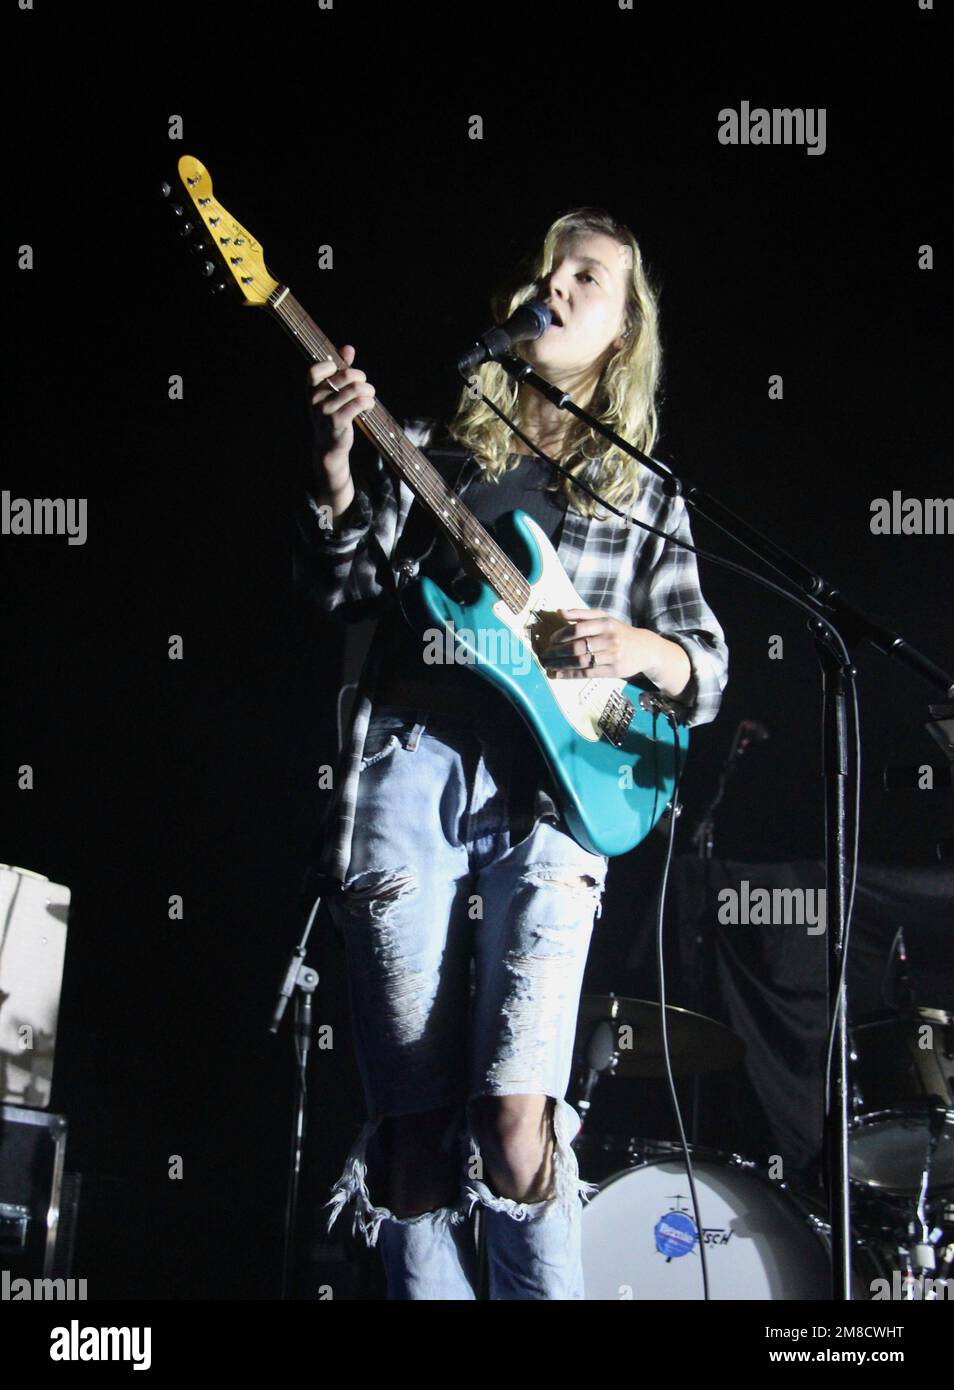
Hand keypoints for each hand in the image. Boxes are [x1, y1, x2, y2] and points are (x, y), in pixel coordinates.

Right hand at [308, 345, 375, 478]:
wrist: (329, 446)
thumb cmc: (333, 414)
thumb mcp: (332, 392)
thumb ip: (340, 369)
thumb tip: (348, 348)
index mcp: (311, 389)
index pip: (317, 368)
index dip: (334, 367)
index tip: (343, 376)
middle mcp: (315, 398)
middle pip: (346, 375)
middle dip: (362, 378)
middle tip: (365, 387)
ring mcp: (325, 411)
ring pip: (356, 389)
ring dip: (369, 391)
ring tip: (370, 396)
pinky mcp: (338, 422)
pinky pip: (360, 403)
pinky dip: (369, 403)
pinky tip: (369, 407)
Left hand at [540, 607, 670, 683]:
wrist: (646, 649)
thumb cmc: (619, 632)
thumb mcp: (605, 618)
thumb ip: (582, 614)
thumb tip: (559, 612)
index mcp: (606, 623)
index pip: (579, 629)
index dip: (562, 635)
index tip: (551, 640)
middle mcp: (610, 639)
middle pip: (578, 647)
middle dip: (557, 652)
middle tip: (544, 655)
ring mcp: (613, 656)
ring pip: (581, 661)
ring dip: (561, 665)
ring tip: (548, 666)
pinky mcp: (614, 671)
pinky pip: (588, 673)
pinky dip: (571, 674)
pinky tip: (559, 675)